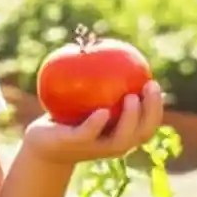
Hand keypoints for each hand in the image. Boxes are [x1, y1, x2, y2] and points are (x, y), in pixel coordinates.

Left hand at [24, 80, 164, 163]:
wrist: (41, 145)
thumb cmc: (65, 119)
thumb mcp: (81, 101)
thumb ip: (95, 85)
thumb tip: (98, 47)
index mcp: (121, 135)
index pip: (147, 124)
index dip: (156, 107)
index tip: (154, 83)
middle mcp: (114, 146)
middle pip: (143, 133)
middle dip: (152, 110)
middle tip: (150, 85)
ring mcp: (96, 149)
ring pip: (121, 139)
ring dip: (130, 119)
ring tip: (131, 97)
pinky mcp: (75, 146)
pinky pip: (89, 135)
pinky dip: (97, 124)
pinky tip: (101, 111)